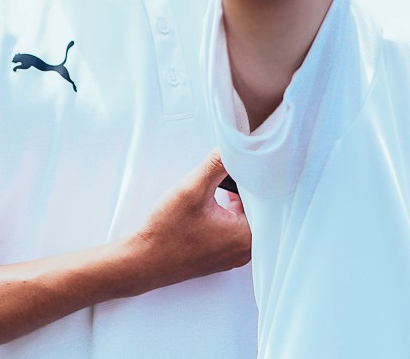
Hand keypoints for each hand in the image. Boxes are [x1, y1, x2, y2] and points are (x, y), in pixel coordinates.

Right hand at [123, 152, 251, 291]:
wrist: (142, 261)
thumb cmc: (166, 234)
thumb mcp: (192, 189)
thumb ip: (217, 165)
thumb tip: (234, 148)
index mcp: (247, 237)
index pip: (268, 200)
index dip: (260, 178)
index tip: (251, 164)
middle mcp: (245, 250)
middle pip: (260, 209)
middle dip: (249, 188)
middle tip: (237, 170)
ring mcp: (234, 255)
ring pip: (247, 219)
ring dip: (239, 200)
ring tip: (226, 184)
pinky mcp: (222, 255)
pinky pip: (236, 229)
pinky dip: (231, 213)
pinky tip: (217, 202)